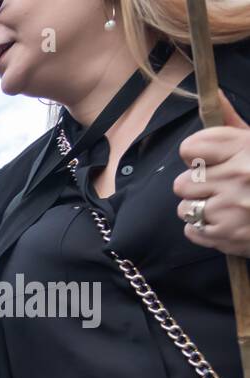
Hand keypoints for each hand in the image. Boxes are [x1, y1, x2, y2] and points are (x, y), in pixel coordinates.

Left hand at [175, 91, 249, 256]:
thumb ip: (232, 124)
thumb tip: (213, 94)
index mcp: (246, 147)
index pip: (190, 148)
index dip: (194, 157)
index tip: (207, 162)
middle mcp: (239, 176)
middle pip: (181, 182)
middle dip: (197, 187)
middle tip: (220, 189)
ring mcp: (232, 208)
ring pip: (184, 209)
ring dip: (200, 209)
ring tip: (225, 207)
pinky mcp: (228, 236)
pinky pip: (191, 231)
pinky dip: (205, 230)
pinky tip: (226, 223)